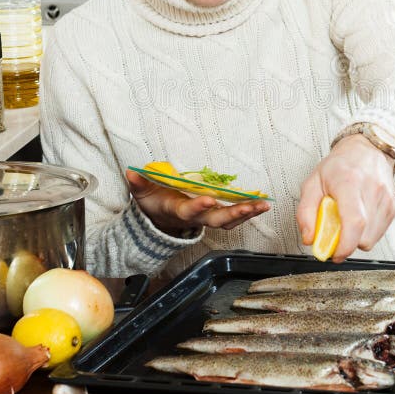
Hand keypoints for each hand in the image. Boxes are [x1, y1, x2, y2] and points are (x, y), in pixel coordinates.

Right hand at [126, 169, 270, 236]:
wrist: (160, 219)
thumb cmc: (153, 202)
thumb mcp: (143, 194)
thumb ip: (139, 184)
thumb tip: (131, 173)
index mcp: (177, 210)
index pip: (188, 211)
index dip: (198, 207)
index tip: (209, 199)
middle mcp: (195, 218)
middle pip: (216, 220)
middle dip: (233, 213)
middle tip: (249, 206)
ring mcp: (207, 217)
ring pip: (229, 220)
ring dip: (247, 214)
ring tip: (263, 205)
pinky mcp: (216, 214)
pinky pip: (234, 216)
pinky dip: (248, 211)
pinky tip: (262, 203)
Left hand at [296, 134, 394, 261]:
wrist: (368, 150)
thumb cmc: (339, 166)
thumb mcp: (313, 182)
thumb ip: (306, 211)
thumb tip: (309, 238)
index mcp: (349, 183)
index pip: (354, 222)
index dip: (345, 245)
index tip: (334, 254)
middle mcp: (372, 191)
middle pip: (363, 235)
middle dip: (346, 242)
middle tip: (335, 230)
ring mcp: (386, 200)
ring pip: (371, 238)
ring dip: (356, 237)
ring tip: (347, 219)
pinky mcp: (393, 207)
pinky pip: (378, 233)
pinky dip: (366, 232)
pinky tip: (359, 216)